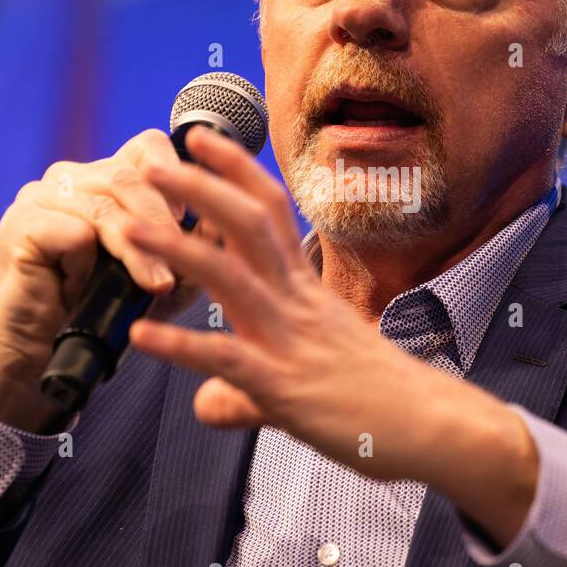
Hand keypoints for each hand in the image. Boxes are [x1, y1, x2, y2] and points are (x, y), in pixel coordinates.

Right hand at [0, 129, 190, 433]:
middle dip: (165, 222)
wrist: (41, 354)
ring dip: (138, 249)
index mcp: (105, 177)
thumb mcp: (164, 274)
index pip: (149, 148)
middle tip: (187, 259)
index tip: (196, 214)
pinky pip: (72, 233)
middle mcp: (71, 178)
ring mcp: (41, 197)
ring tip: (158, 285)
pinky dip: (90, 264)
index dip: (179, 174)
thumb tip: (230, 217)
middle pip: (130, 177)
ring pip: (105, 206)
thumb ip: (196, 243)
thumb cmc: (105, 312)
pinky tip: (87, 288)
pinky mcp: (21, 224)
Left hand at [126, 127, 539, 544]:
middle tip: (154, 160)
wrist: (435, 428)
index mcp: (307, 292)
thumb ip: (247, 393)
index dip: (236, 172)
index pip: (271, 214)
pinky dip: (181, 344)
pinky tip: (142, 335)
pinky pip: (227, 357)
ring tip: (131, 227)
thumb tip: (204, 404)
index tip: (202, 139)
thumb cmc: (383, 402)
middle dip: (200, 188)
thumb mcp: (307, 387)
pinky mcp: (286, 385)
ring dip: (177, 248)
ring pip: (231, 277)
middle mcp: (298, 304)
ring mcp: (292, 340)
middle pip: (248, 225)